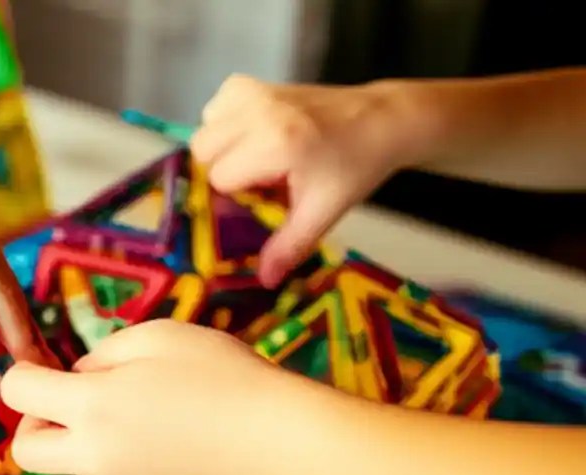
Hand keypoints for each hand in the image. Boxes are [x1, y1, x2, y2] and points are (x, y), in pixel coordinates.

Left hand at [0, 320, 330, 474]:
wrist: (276, 438)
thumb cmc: (220, 373)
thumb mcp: (154, 337)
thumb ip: (99, 355)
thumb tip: (77, 377)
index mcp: (91, 407)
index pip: (16, 392)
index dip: (23, 371)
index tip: (48, 361)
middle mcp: (93, 454)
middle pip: (23, 449)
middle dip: (33, 421)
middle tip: (70, 398)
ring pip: (64, 463)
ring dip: (74, 436)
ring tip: (127, 408)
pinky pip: (99, 472)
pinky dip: (106, 451)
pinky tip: (151, 430)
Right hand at [191, 75, 418, 286]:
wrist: (383, 120)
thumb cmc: (355, 166)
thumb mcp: (324, 211)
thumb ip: (290, 245)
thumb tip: (265, 281)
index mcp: (276, 143)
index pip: (220, 178)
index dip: (236, 194)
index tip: (263, 196)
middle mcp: (259, 112)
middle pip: (202, 150)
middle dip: (221, 170)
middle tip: (258, 179)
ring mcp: (254, 92)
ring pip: (203, 128)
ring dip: (220, 147)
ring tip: (255, 156)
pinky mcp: (252, 82)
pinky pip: (215, 107)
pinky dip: (224, 122)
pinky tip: (250, 134)